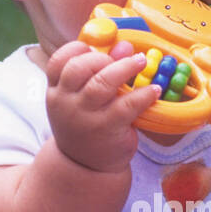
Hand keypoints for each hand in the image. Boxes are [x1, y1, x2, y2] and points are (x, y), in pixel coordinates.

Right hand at [44, 39, 161, 171]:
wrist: (85, 166)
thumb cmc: (86, 124)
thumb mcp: (84, 99)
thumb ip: (101, 70)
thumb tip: (124, 46)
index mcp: (57, 91)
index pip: (58, 61)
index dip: (77, 49)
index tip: (95, 48)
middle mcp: (66, 102)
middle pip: (79, 68)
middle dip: (103, 57)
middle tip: (122, 57)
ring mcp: (85, 116)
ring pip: (101, 83)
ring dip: (124, 68)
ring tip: (141, 62)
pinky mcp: (107, 128)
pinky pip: (127, 105)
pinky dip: (143, 94)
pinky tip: (154, 90)